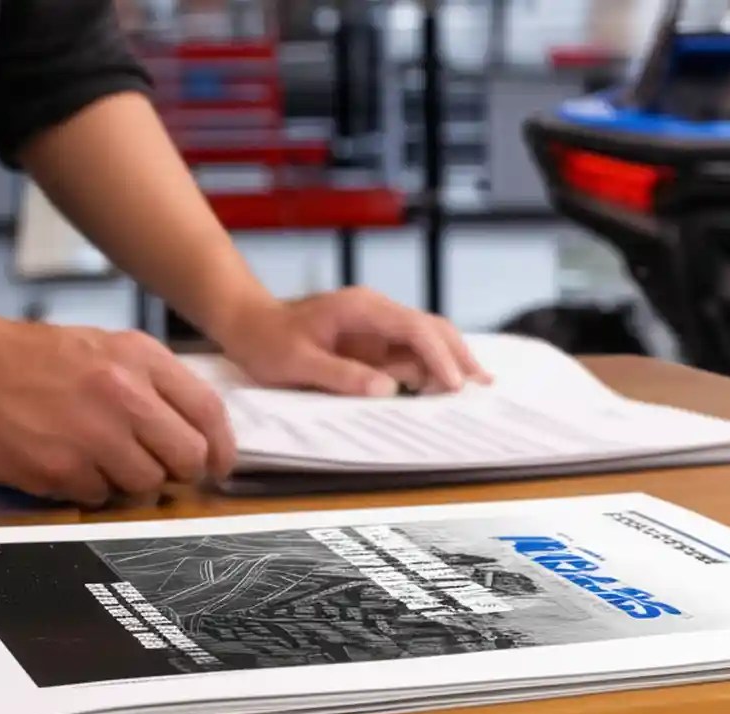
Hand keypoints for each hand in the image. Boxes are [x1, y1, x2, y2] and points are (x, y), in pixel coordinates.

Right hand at [0, 293, 235, 506]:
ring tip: (105, 460)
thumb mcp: (109, 348)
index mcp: (141, 359)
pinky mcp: (60, 470)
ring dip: (134, 483)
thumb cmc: (37, 358)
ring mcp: (93, 436)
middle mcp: (125, 396)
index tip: (220, 466)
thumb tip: (200, 429)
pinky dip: (92, 489)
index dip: (222, 447)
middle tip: (164, 470)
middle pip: (188, 457)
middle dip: (182, 471)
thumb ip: (157, 383)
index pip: (209, 411)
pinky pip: (101, 497)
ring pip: (148, 484)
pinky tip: (72, 464)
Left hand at [213, 287, 490, 396]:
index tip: (454, 384)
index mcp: (363, 309)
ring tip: (475, 387)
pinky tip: (446, 385)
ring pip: (427, 340)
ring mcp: (377, 328)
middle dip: (458, 355)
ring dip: (450, 362)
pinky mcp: (374, 343)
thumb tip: (388, 388)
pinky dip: (431, 368)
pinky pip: (410, 353)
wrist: (247, 324)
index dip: (439, 357)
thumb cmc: (267, 340)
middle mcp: (377, 313)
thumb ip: (342, 376)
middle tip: (482, 385)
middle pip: (431, 328)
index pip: (415, 329)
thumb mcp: (297, 363)